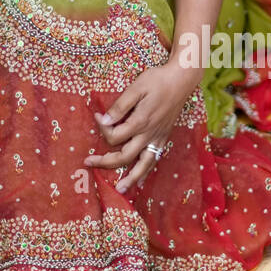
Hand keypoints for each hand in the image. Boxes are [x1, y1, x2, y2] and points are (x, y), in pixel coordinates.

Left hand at [86, 61, 199, 193]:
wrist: (182, 80)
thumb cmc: (157, 80)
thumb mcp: (136, 87)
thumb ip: (120, 106)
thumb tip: (103, 120)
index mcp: (140, 122)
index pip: (114, 136)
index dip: (102, 128)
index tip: (96, 116)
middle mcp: (149, 134)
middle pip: (124, 156)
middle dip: (105, 162)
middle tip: (88, 163)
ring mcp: (157, 138)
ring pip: (143, 165)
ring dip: (131, 179)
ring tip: (120, 190)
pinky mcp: (163, 138)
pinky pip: (154, 160)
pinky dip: (146, 172)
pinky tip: (140, 181)